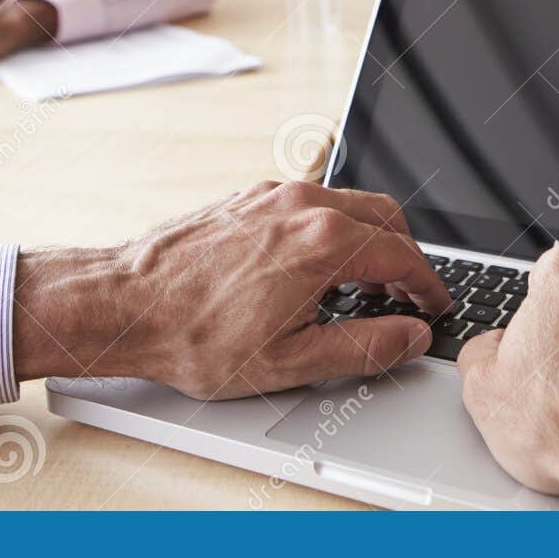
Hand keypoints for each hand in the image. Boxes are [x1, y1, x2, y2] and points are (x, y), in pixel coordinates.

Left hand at [12, 182, 448, 398]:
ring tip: (364, 289)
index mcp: (324, 243)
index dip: (429, 287)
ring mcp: (274, 196)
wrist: (124, 306)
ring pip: (350, 204)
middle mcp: (304, 205)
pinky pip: (313, 202)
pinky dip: (334, 229)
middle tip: (408, 298)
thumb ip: (366, 347)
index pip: (404, 256)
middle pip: (386, 217)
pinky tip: (317, 269)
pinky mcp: (250, 197)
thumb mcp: (292, 362)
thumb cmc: (195, 336)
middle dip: (406, 257)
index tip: (434, 307)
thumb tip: (410, 336)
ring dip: (371, 241)